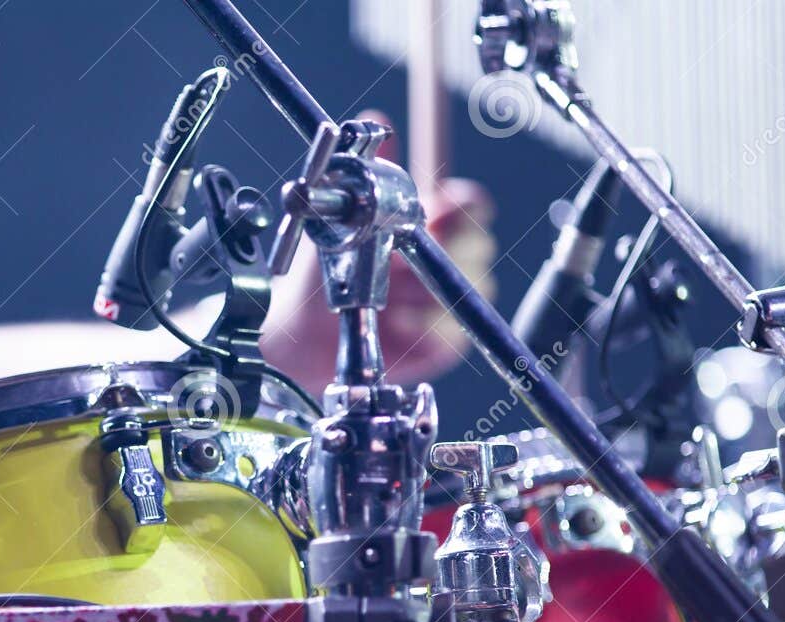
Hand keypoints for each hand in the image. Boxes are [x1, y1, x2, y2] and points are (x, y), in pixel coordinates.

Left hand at [260, 113, 496, 388]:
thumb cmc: (322, 274)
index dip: (463, 205)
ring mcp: (444, 301)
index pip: (470, 205)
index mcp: (426, 226)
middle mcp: (442, 261)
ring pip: (470, 288)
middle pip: (481, 243)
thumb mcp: (338, 219)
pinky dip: (421, 326)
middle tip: (411, 254)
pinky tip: (394, 322)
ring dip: (424, 290)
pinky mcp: (441, 341)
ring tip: (387, 294)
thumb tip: (376, 118)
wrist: (303, 331)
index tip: (439, 210)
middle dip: (451, 247)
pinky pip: (452, 332)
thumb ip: (364, 175)